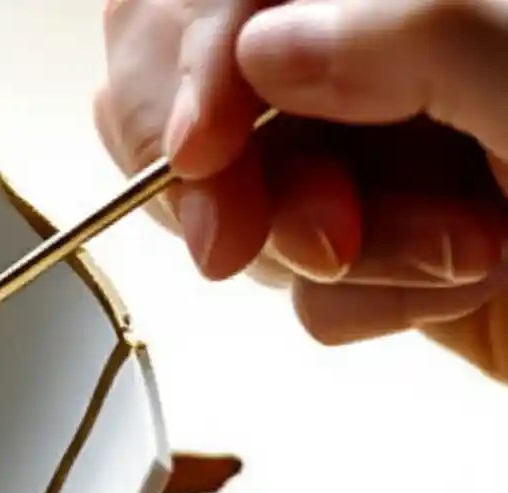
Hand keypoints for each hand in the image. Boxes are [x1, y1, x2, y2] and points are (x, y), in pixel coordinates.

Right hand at [96, 0, 507, 380]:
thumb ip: (403, 31)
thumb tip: (258, 52)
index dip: (185, 65)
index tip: (201, 152)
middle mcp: (357, 58)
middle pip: (186, 97)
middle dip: (237, 180)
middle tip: (314, 231)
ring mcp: (362, 154)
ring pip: (233, 205)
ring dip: (329, 250)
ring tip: (460, 245)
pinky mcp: (374, 244)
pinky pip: (300, 287)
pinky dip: (373, 303)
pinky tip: (467, 280)